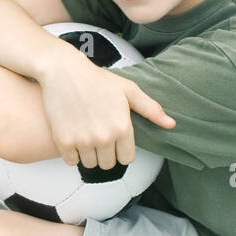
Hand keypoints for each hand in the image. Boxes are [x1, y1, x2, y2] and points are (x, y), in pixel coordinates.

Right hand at [38, 48, 174, 170]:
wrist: (64, 71)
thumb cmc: (97, 79)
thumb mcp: (128, 90)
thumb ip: (151, 109)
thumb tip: (171, 124)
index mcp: (122, 127)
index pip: (126, 159)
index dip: (121, 151)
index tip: (115, 141)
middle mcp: (104, 137)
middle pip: (108, 164)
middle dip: (105, 154)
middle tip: (99, 136)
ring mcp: (83, 140)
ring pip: (90, 164)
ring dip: (89, 154)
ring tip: (86, 135)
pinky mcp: (64, 141)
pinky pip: (71, 161)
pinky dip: (72, 153)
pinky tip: (74, 137)